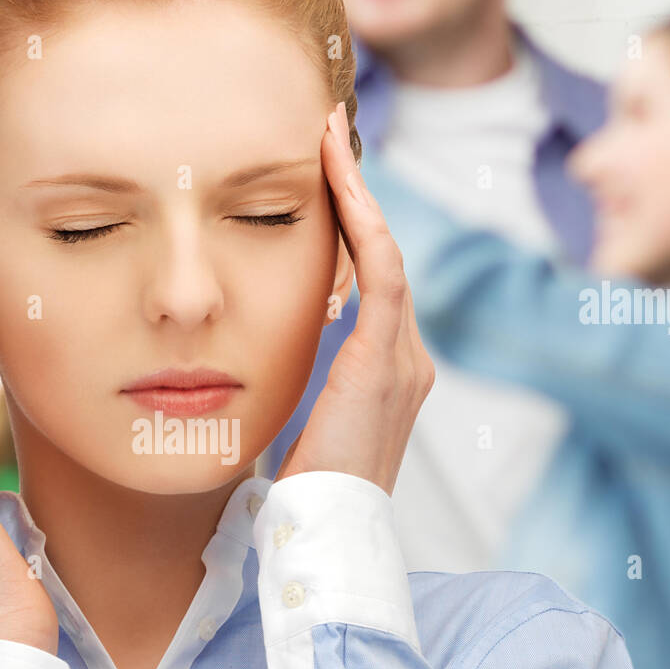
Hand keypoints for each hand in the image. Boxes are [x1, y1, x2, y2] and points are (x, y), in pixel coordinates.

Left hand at [275, 102, 434, 493]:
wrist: (333, 535)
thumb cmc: (311, 494)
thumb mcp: (305, 428)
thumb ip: (302, 389)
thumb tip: (262, 363)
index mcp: (388, 372)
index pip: (374, 280)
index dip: (353, 225)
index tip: (325, 176)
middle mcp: (407, 358)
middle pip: (383, 254)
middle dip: (356, 193)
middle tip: (329, 133)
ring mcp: (404, 359)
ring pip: (384, 252)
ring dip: (357, 191)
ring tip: (330, 138)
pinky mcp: (386, 363)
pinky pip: (382, 274)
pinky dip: (363, 222)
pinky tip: (340, 179)